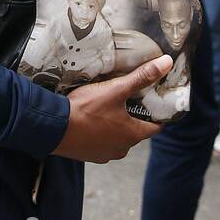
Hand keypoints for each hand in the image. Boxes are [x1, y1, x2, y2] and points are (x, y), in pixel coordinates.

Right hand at [53, 57, 171, 162]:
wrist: (53, 127)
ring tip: (108, 109)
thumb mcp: (116, 89)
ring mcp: (104, 155)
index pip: (155, 127)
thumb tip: (166, 64)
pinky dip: (100, 133)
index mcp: (132, 135)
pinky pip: (101, 143)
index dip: (156, 115)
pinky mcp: (89, 155)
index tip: (154, 104)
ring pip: (118, 138)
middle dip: (134, 117)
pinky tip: (91, 120)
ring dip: (115, 126)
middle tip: (129, 100)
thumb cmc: (86, 109)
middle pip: (135, 132)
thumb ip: (142, 77)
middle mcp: (121, 149)